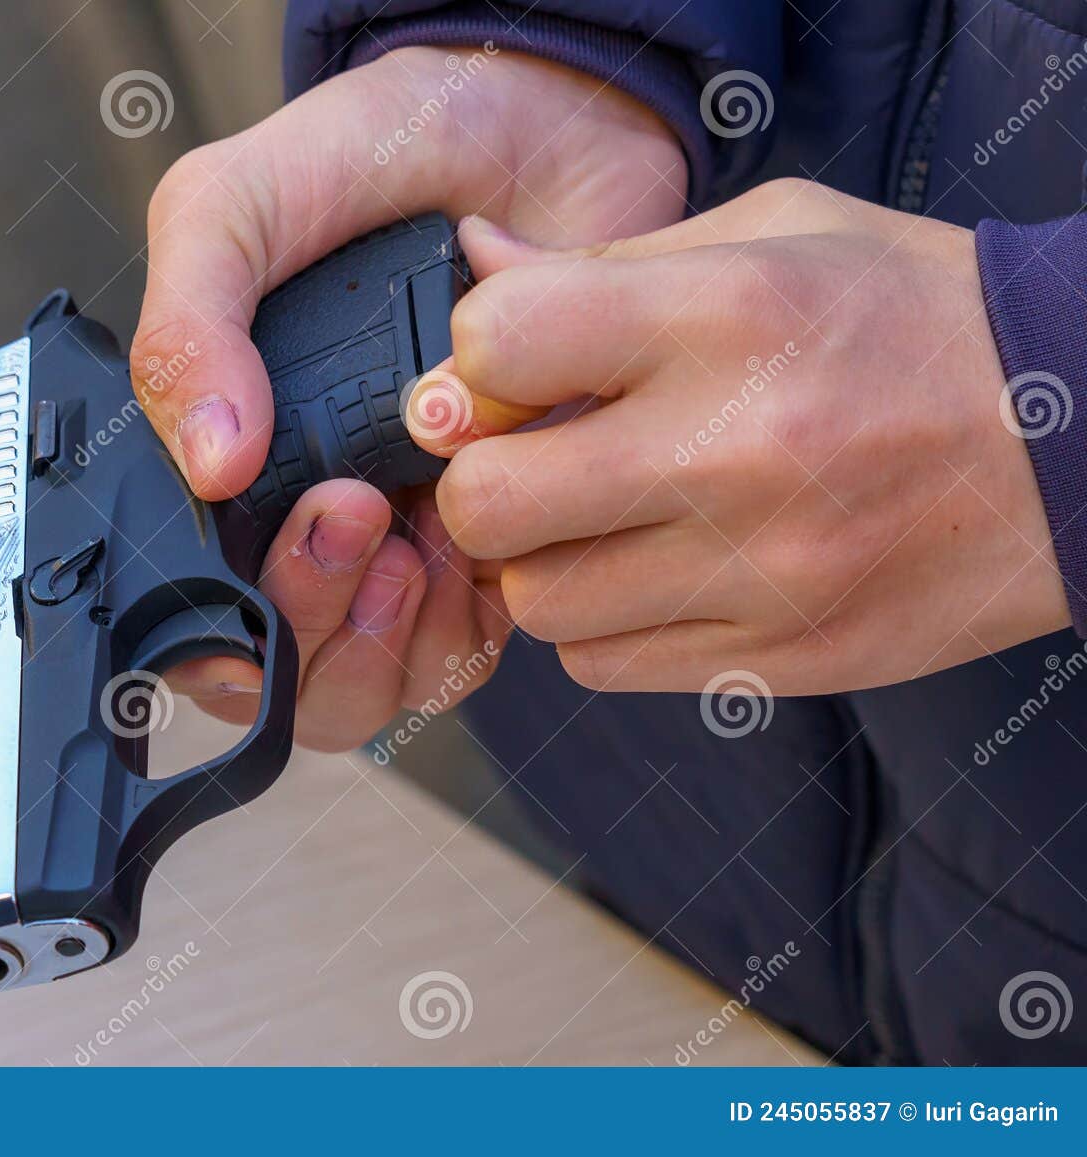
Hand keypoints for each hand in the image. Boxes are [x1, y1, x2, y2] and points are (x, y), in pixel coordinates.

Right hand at [139, 46, 688, 747]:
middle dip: (316, 624)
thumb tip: (208, 467)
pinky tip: (479, 534)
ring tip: (420, 529)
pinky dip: (469, 621)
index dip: (231, 618)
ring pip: (376, 683)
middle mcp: (311, 518)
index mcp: (230, 458)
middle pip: (287, 673)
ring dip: (391, 637)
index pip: (196, 609)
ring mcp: (406, 541)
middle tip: (359, 513)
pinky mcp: (499, 544)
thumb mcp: (235, 207)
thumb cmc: (378, 158)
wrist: (540, 124)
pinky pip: (469, 650)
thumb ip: (190, 326)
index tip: (301, 521)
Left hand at [422, 179, 1070, 694]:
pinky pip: (603, 665)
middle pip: (491, 505)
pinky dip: (599, 624)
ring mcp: (762, 573)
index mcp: (728, 319)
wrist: (1081, 441)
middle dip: (481, 484)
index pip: (501, 346)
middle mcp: (737, 453)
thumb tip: (473, 263)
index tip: (503, 375)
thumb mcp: (776, 237)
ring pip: (539, 604)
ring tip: (601, 519)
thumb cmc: (911, 319)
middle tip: (525, 464)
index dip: (473, 365)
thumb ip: (609, 260)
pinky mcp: (781, 659)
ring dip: (539, 562)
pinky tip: (652, 573)